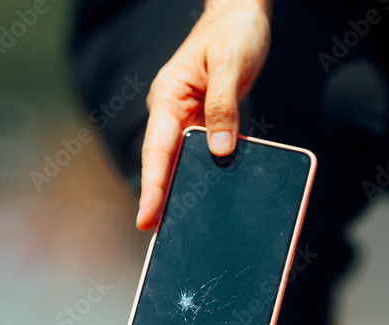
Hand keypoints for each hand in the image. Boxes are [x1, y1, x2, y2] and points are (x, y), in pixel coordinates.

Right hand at [136, 0, 272, 230]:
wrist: (242, 14)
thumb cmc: (235, 32)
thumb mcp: (231, 65)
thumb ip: (224, 107)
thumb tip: (219, 150)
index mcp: (169, 98)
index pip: (157, 150)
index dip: (152, 187)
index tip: (146, 219)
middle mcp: (172, 112)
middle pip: (164, 164)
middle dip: (160, 199)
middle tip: (160, 239)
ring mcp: (186, 118)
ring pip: (180, 162)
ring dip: (180, 192)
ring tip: (180, 230)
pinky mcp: (203, 121)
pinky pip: (198, 154)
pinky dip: (200, 176)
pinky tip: (207, 199)